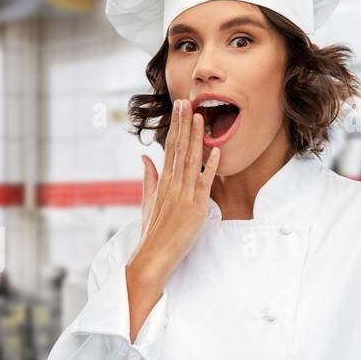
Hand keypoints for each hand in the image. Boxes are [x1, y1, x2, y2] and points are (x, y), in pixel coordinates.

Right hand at [126, 99, 219, 339]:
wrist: (152, 257)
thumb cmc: (151, 233)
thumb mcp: (147, 202)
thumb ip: (148, 178)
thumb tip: (145, 158)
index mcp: (162, 183)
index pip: (169, 148)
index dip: (175, 127)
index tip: (179, 109)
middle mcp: (172, 185)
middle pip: (178, 149)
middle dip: (184, 124)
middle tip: (187, 102)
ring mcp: (183, 196)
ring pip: (191, 161)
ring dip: (196, 138)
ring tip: (200, 117)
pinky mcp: (195, 208)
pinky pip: (204, 183)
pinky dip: (210, 166)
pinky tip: (216, 150)